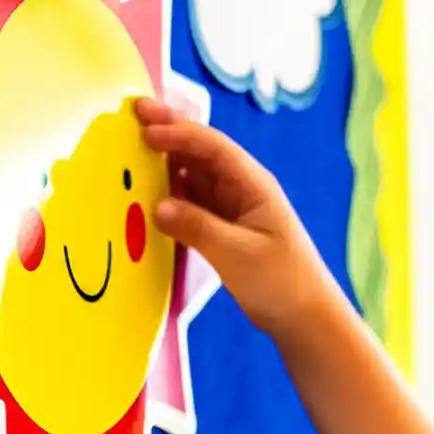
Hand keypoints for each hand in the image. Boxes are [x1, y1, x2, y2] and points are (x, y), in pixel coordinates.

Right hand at [135, 98, 341, 338]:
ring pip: (191, 176)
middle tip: (131, 115)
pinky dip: (166, 195)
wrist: (305, 318)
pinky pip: (188, 203)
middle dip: (167, 133)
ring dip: (163, 164)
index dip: (178, 133)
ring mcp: (230, 208)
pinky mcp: (220, 228)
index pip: (212, 147)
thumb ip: (197, 227)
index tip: (144, 129)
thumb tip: (157, 205)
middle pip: (199, 152)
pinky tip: (144, 194)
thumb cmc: (281, 282)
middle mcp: (240, 189)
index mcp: (253, 185)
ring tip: (129, 152)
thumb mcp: (238, 255)